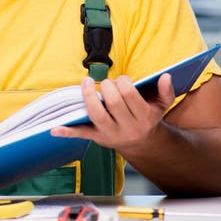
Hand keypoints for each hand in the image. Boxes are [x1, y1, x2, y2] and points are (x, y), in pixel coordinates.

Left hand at [51, 73, 175, 154]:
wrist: (143, 144)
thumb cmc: (148, 117)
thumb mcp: (161, 105)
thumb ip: (166, 91)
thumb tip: (165, 75)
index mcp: (144, 118)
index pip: (129, 95)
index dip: (122, 82)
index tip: (122, 80)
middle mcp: (128, 128)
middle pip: (113, 102)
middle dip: (108, 86)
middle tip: (107, 83)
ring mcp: (111, 134)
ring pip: (97, 115)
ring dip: (88, 97)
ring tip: (86, 82)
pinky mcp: (98, 138)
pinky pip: (82, 135)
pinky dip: (68, 132)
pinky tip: (54, 129)